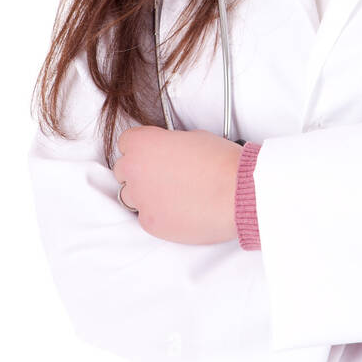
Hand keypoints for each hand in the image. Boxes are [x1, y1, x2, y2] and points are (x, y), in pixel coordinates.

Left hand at [112, 127, 242, 243]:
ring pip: (131, 196)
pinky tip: (181, 209)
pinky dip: (159, 213)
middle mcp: (134, 171)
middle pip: (123, 170)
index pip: (126, 143)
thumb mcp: (193, 137)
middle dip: (140, 171)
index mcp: (143, 144)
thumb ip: (170, 145)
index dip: (142, 147)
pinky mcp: (150, 223)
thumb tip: (168, 153)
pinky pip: (146, 216)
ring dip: (146, 193)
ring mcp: (141, 199)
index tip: (153, 153)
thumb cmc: (222, 162)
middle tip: (164, 175)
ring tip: (173, 194)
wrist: (237, 193)